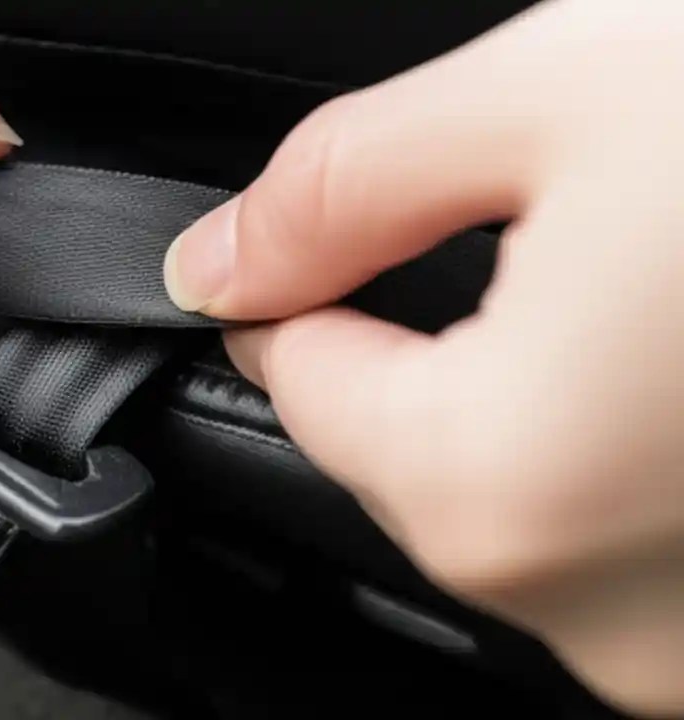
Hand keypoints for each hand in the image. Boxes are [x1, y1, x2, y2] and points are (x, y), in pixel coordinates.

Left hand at [163, 1, 683, 714]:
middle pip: (414, 453)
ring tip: (651, 289)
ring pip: (534, 495)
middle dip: (445, 346)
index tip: (340, 242)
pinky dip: (640, 450)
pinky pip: (634, 533)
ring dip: (561, 397)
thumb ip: (340, 189)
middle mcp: (599, 614)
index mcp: (502, 480)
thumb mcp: (558, 98)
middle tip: (567, 233)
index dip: (308, 296)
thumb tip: (216, 260)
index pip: (304, 385)